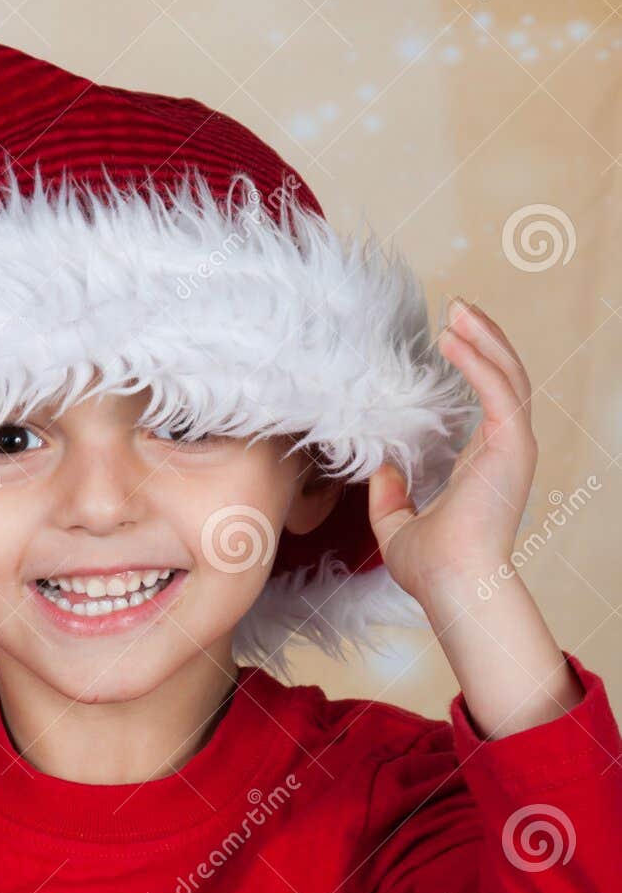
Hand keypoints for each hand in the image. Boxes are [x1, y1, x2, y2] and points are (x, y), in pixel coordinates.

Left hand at [367, 298, 535, 605]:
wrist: (452, 584)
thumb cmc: (432, 568)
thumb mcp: (397, 528)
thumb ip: (389, 499)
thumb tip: (379, 469)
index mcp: (484, 465)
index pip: (487, 401)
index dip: (473, 366)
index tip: (448, 339)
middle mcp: (505, 451)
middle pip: (504, 378)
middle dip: (483, 339)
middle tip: (457, 308)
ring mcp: (513, 447)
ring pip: (508, 375)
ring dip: (485, 338)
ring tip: (459, 309)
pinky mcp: (512, 446)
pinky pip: (498, 389)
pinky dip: (478, 359)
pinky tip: (453, 338)